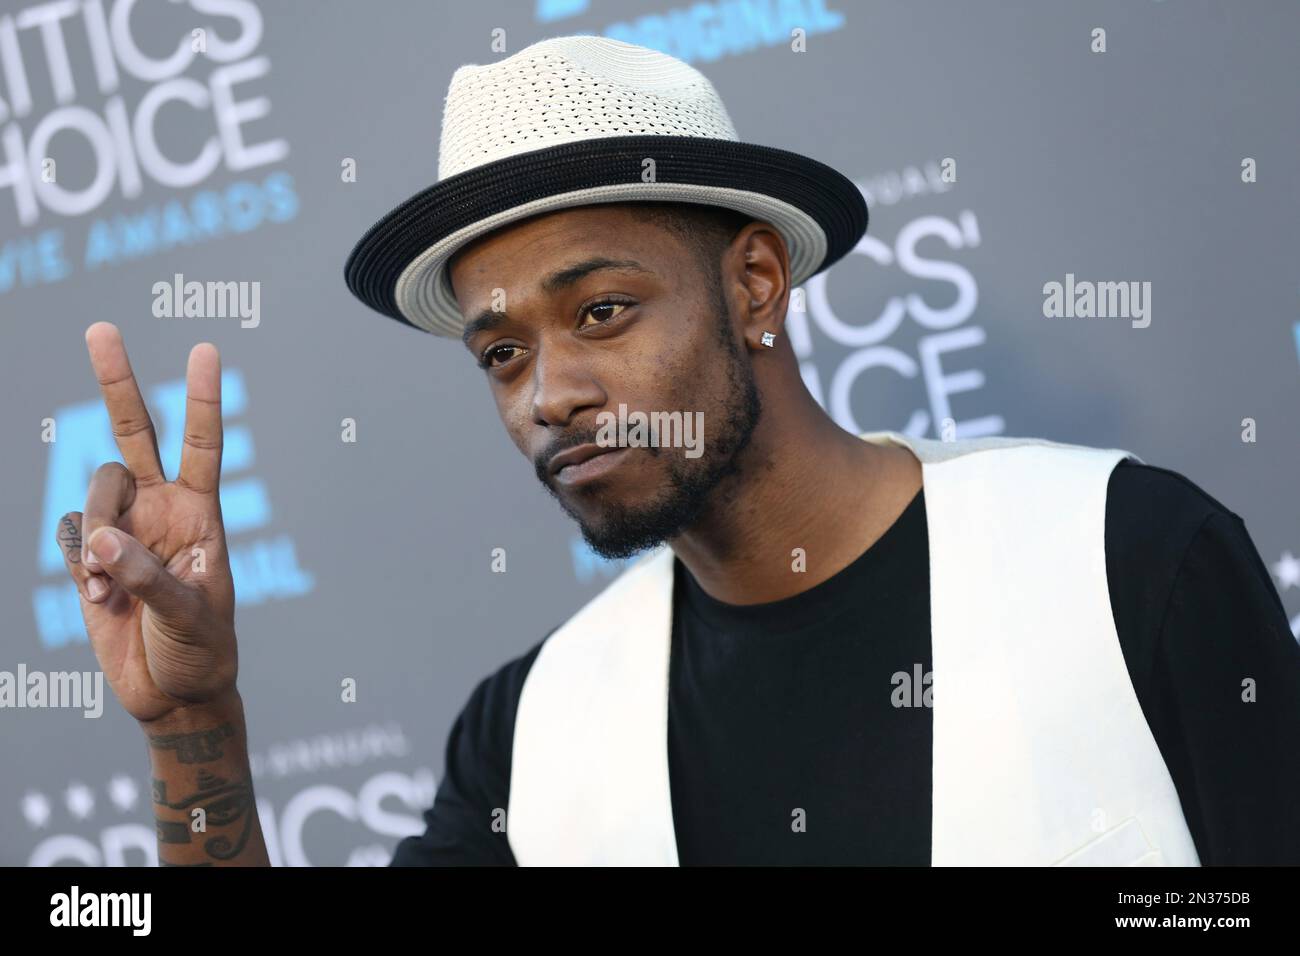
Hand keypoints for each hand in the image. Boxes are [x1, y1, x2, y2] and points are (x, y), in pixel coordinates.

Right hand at [57, 322, 238, 723]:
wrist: (174, 692)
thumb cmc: (201, 649)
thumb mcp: (188, 614)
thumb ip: (145, 576)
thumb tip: (99, 540)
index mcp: (201, 514)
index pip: (202, 445)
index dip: (203, 398)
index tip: (206, 350)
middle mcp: (161, 510)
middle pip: (135, 434)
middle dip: (118, 382)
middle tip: (101, 329)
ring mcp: (123, 530)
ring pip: (93, 491)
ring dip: (93, 532)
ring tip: (105, 584)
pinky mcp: (89, 558)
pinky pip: (69, 532)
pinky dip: (77, 560)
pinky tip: (97, 595)